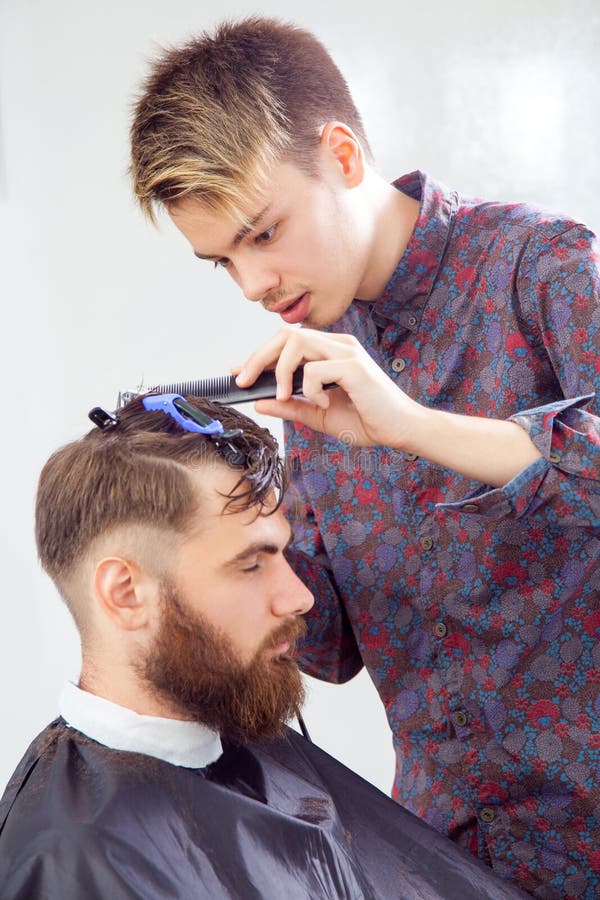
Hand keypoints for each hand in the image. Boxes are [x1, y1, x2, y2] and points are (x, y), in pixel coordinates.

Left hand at [233, 327, 425, 447]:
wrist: (400, 430)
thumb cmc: (366, 420)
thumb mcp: (318, 415)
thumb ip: (291, 407)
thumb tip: (260, 402)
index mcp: (330, 352)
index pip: (287, 342)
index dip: (259, 354)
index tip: (238, 372)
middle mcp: (338, 345)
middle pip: (286, 335)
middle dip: (259, 357)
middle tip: (246, 381)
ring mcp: (347, 352)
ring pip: (297, 343)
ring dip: (281, 370)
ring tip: (285, 395)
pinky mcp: (354, 366)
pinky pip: (315, 368)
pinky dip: (310, 388)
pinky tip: (324, 402)